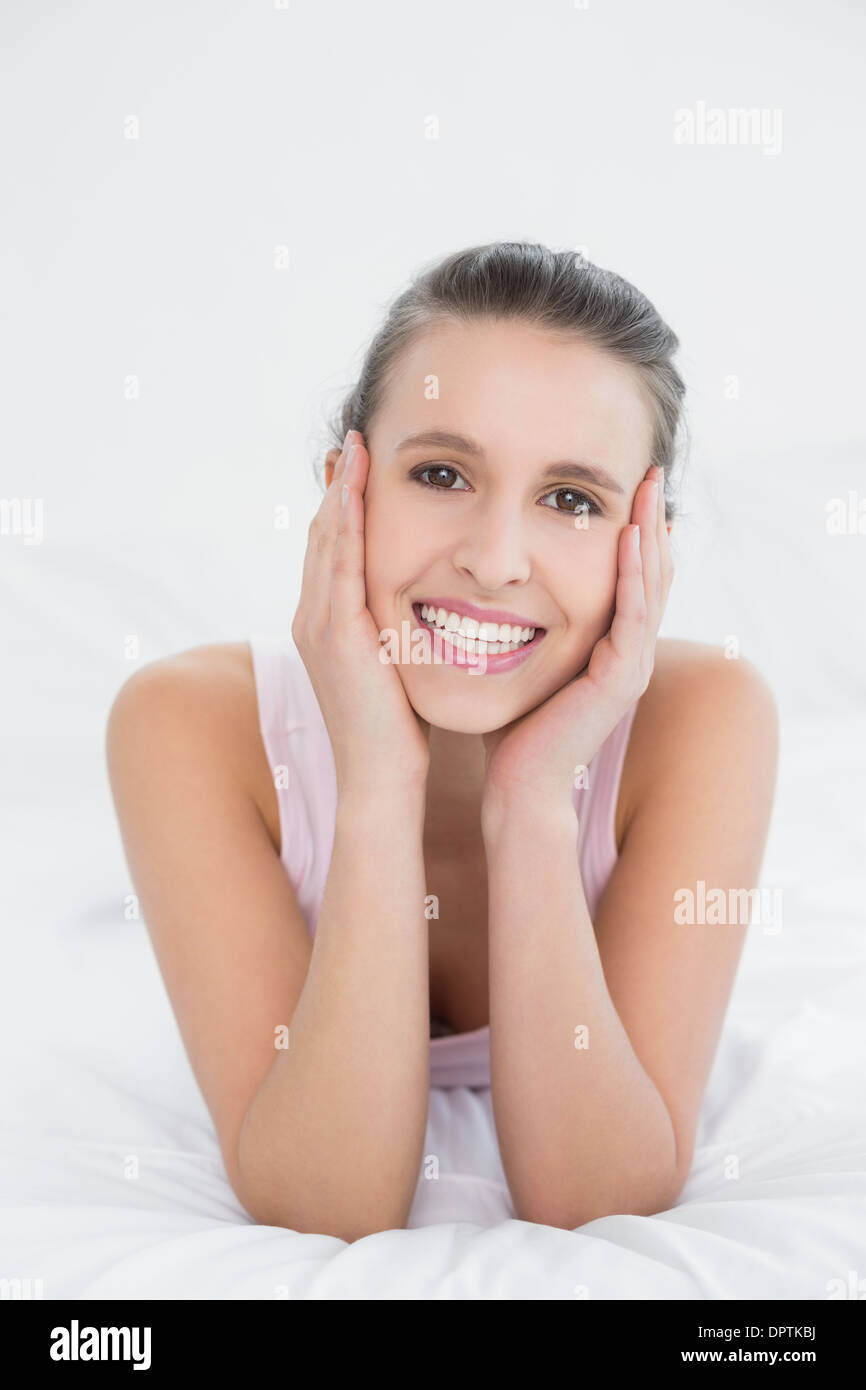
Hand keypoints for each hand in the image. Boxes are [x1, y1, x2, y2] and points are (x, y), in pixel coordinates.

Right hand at [291, 430, 431, 798]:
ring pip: (325, 540)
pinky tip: (357, 487)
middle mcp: (311, 618)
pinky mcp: (332, 632)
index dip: (345, 507)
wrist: (382, 778)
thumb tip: (433, 605)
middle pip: (323, 535)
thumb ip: (403, 629)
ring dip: (341, 491)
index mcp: (326, 625)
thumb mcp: (399, 665)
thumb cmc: (400, 729)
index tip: (363, 466)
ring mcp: (317, 624)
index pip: (333, 551)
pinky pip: (337, 561)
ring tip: (358, 448)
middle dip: (339, 487)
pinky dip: (346, 520)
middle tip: (357, 440)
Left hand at [480, 464, 673, 819]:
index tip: (625, 485)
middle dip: (651, 519)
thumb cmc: (512, 729)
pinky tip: (629, 536)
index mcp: (612, 648)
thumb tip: (493, 588)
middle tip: (649, 471)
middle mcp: (632, 654)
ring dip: (650, 533)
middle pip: (652, 573)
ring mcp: (633, 666)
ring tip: (647, 488)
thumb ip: (522, 625)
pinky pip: (634, 614)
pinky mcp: (622, 679)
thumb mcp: (521, 659)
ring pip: (652, 586)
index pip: (632, 577)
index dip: (634, 530)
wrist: (518, 787)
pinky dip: (633, 572)